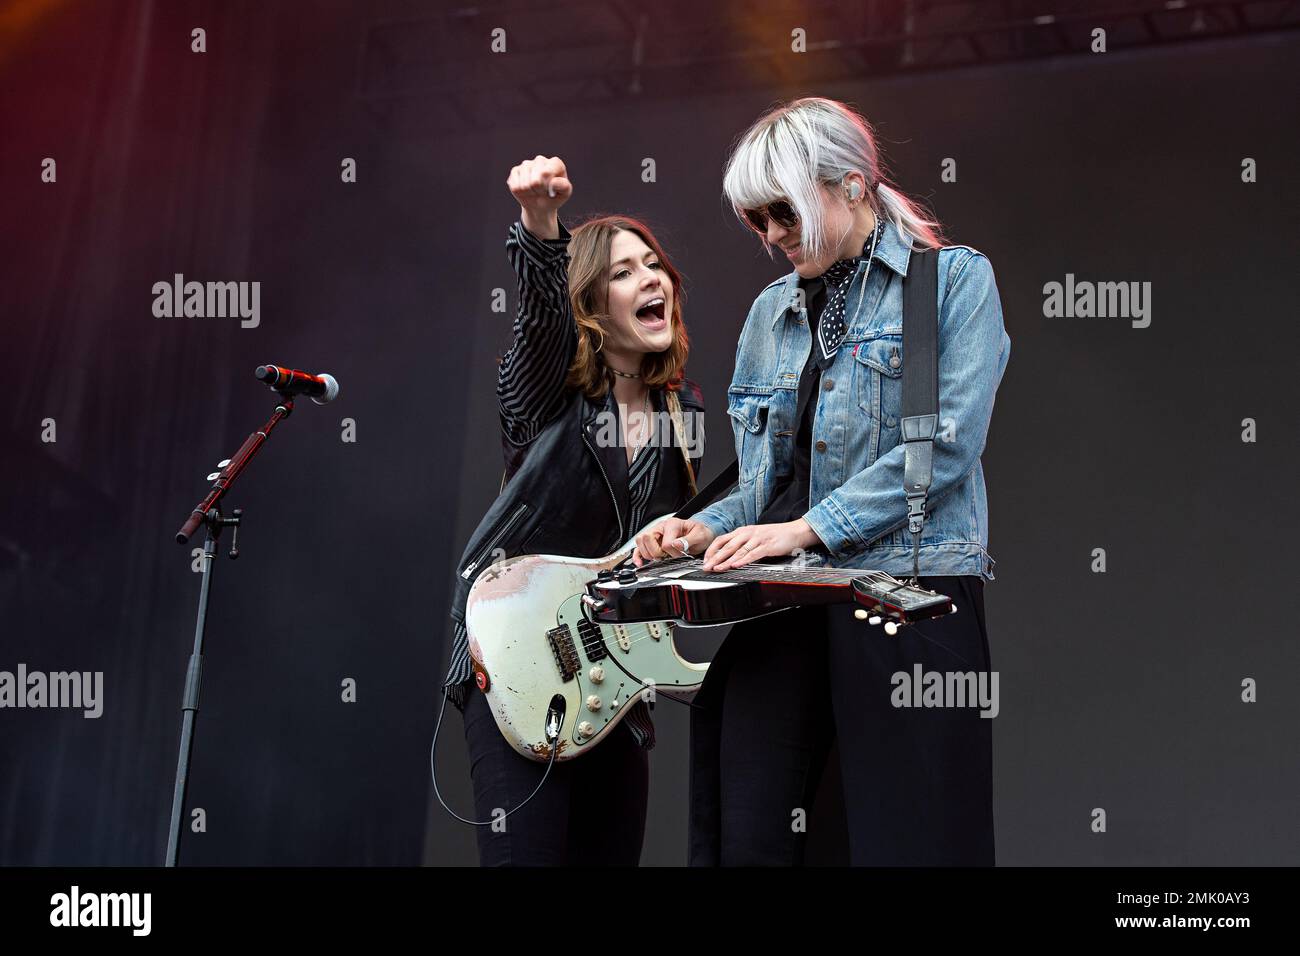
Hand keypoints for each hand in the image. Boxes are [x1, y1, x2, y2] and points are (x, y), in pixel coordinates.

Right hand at [507, 155, 571, 238]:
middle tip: (543, 192)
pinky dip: (521, 193)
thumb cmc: (554, 197)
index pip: (545, 173)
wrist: (540, 204)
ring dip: (530, 193)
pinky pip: (515, 186)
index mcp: (555, 163)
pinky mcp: (515, 170)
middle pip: (535, 181)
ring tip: (535, 191)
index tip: (551, 190)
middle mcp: (540, 160)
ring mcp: (526, 164)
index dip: (547, 186)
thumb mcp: (564, 194)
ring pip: (524, 184)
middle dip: (539, 191)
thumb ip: (564, 187)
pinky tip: (526, 190)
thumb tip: (553, 182)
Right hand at [633, 517, 715, 566]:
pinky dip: (638, 556)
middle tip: (667, 556)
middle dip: (657, 552)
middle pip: (647, 538)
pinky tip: (640, 563)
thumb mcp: (700, 535)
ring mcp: (655, 533)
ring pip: (640, 542)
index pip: (665, 542)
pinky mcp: (652, 541)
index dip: (672, 552)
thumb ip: (689, 540)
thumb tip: (676, 545)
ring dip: (648, 553)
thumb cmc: (700, 532)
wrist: (701, 531)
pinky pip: (639, 547)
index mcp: (672, 524)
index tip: (680, 554)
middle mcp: (661, 527)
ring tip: (660, 557)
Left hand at [701, 519, 821, 571]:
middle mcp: (748, 533)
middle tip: (706, 567)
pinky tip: (736, 565)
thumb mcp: (755, 537)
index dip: (711, 550)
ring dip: (726, 560)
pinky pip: (753, 554)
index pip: (722, 540)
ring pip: (738, 550)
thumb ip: (742, 544)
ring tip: (718, 568)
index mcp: (743, 531)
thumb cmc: (775, 536)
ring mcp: (757, 539)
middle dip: (715, 558)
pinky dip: (743, 560)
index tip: (704, 560)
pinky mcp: (767, 546)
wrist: (795, 531)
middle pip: (727, 546)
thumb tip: (728, 555)